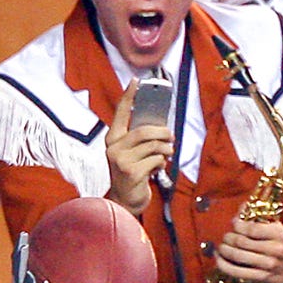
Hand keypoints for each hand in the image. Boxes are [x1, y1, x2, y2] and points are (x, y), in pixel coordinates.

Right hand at [105, 79, 173, 217]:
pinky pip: (156, 160)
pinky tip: (157, 169)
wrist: (124, 201)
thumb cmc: (131, 173)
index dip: (129, 95)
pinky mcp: (131, 173)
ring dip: (165, 150)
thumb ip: (140, 138)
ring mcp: (121, 161)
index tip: (136, 81)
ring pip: (153, 145)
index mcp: (113, 139)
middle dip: (162, 132)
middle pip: (144, 130)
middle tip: (170, 136)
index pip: (121, 112)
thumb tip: (160, 126)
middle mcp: (113, 148)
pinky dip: (161, 163)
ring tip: (165, 154)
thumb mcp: (132, 152)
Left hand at [214, 218, 282, 282]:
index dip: (238, 225)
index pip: (251, 228)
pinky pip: (235, 271)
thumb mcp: (279, 229)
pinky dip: (223, 264)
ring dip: (223, 250)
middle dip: (228, 238)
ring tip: (221, 247)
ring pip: (236, 255)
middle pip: (241, 241)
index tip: (234, 224)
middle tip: (226, 237)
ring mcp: (267, 265)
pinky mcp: (260, 278)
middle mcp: (274, 249)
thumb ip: (261, 218)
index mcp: (278, 234)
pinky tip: (219, 259)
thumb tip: (242, 206)